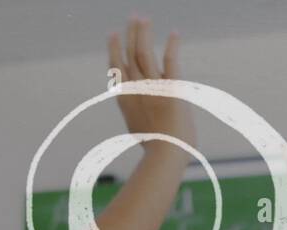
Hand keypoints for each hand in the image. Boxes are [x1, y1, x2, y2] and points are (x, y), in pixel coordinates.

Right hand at [108, 17, 194, 145]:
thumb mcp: (141, 131)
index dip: (114, 50)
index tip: (112, 35)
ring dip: (143, 34)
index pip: (117, 68)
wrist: (166, 154)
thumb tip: (143, 123)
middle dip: (130, 34)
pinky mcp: (171, 87)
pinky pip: (170, 61)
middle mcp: (136, 89)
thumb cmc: (156, 150)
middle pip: (130, 55)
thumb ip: (140, 119)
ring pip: (144, 53)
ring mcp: (153, 86)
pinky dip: (172, 46)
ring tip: (143, 18)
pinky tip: (174, 33)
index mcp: (126, 99)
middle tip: (132, 17)